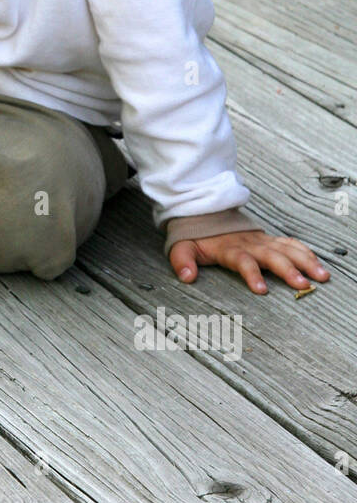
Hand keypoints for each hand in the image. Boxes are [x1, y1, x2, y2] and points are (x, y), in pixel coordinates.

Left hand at [169, 228, 330, 294]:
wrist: (205, 212)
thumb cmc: (195, 236)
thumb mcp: (182, 248)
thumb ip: (182, 262)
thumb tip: (187, 277)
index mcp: (229, 249)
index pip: (243, 261)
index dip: (252, 274)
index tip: (262, 290)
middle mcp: (249, 244)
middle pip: (272, 256)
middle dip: (289, 270)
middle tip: (304, 285)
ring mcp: (262, 241)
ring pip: (287, 249)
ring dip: (305, 261)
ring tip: (321, 276)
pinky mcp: (269, 240)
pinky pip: (291, 244)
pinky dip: (305, 252)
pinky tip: (318, 263)